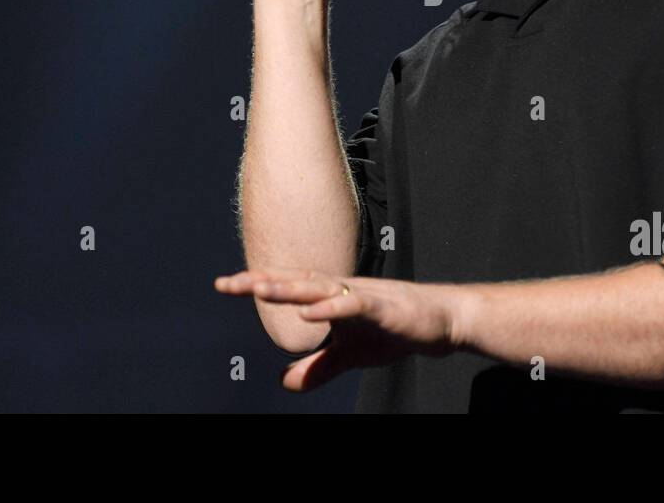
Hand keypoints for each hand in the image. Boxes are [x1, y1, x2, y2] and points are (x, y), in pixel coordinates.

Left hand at [214, 267, 471, 391]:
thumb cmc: (394, 329)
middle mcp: (340, 290)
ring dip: (289, 289)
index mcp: (330, 297)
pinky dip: (331, 308)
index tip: (223, 284)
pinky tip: (310, 313)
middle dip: (260, 282)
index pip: (287, 287)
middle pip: (294, 282)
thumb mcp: (351, 355)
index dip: (256, 284)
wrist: (439, 320)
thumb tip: (283, 381)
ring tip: (260, 289)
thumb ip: (318, 365)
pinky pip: (352, 306)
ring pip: (319, 289)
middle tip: (227, 283)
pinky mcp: (382, 307)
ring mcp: (361, 296)